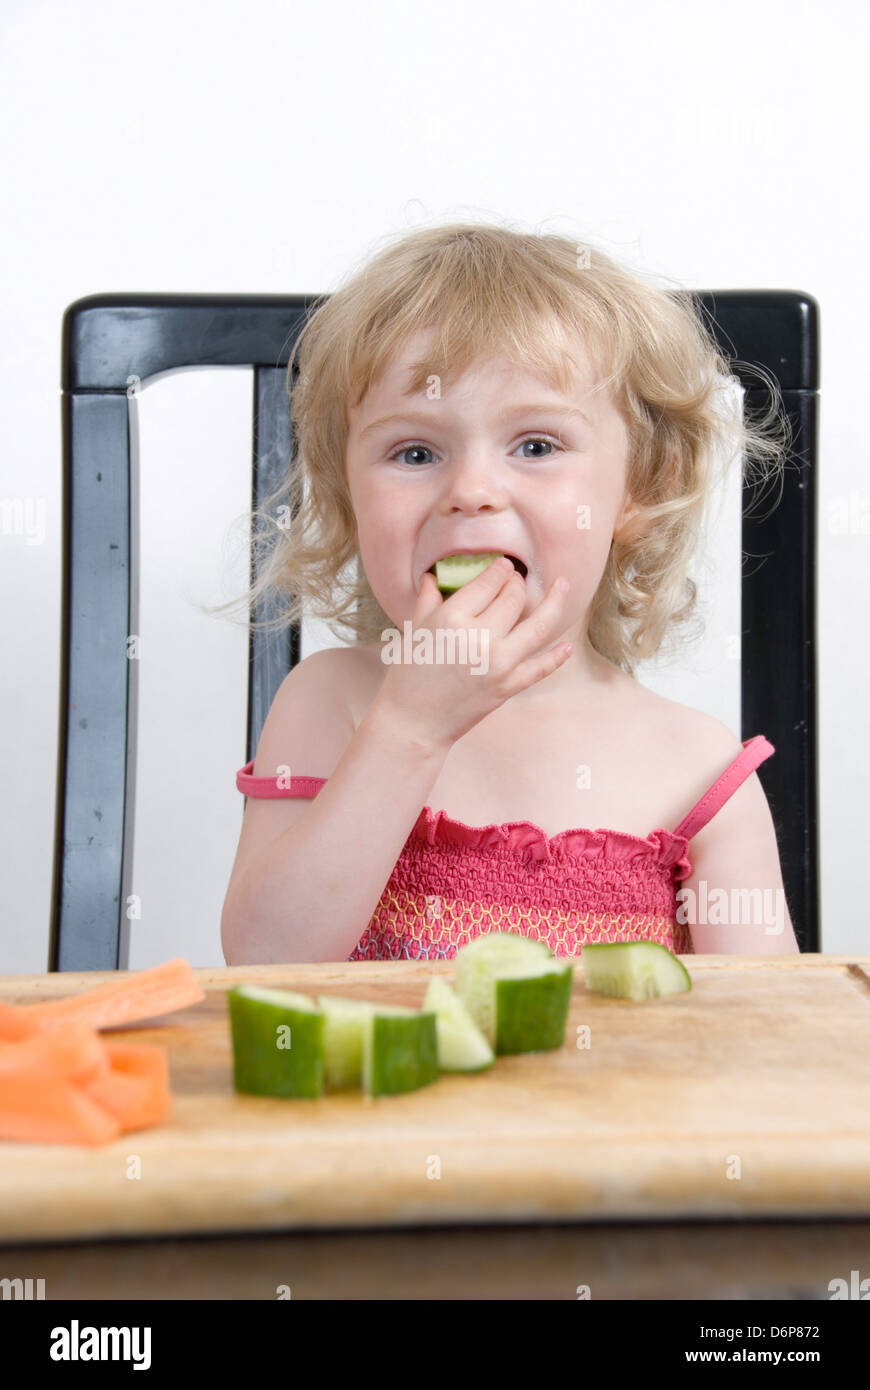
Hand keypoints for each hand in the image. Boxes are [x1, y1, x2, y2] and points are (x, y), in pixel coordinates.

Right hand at [374, 555, 572, 751]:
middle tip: (518, 579)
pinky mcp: (508, 686)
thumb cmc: (407, 675)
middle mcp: (479, 637)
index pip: (488, 582)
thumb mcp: (414, 631)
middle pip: (514, 597)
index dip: (500, 569)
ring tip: (563, 585)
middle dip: (519, 583)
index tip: (504, 565)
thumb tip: (433, 576)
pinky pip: (541, 667)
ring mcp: (498, 663)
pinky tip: (568, 645)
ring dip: (555, 601)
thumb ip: (428, 600)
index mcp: (452, 618)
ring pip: (538, 624)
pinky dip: (557, 656)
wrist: (413, 722)